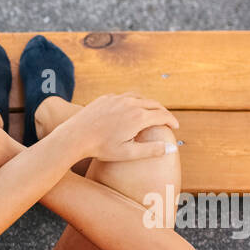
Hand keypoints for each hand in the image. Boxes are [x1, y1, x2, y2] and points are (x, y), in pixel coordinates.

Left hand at [59, 93, 178, 161]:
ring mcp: (117, 98)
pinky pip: (125, 97)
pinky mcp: (106, 98)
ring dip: (149, 104)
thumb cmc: (100, 148)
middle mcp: (130, 103)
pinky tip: (132, 109)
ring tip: (152, 113)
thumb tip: (170, 148)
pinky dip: (133, 102)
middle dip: (163, 112)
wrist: (74, 136)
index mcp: (138, 117)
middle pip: (154, 104)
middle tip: (166, 120)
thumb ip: (150, 150)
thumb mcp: (127, 153)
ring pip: (140, 97)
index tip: (175, 127)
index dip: (171, 121)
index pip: (163, 116)